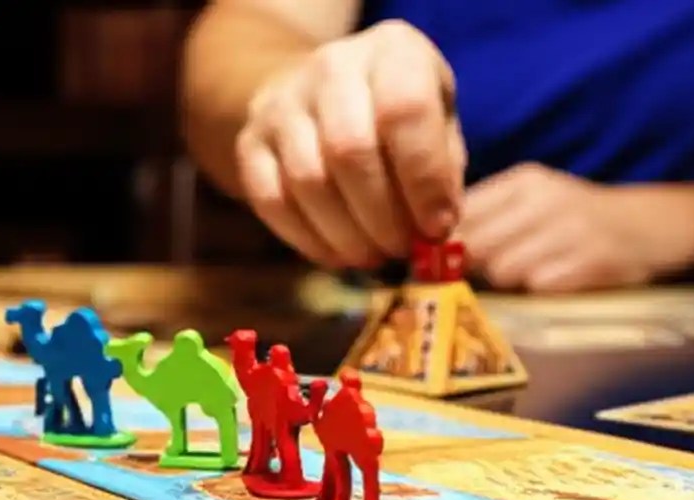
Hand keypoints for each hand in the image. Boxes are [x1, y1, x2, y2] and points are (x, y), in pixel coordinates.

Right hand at [237, 20, 464, 268]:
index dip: (424, 179)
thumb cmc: (396, 114)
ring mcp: (282, 102)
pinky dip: (309, 240)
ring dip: (347, 235)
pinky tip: (337, 254)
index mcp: (393, 51)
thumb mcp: (438, 123)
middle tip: (401, 248)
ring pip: (309, 180)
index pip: (404, 110)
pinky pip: (272, 201)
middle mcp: (333, 66)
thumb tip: (434, 232)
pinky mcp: (250, 140)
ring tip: (373, 255)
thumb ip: (443, 172)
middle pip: (349, 150)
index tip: (436, 227)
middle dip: (382, 217)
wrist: (321, 92)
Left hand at [461, 163, 693, 291]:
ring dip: (505, 283)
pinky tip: (554, 282)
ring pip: (502, 270)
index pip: (461, 214)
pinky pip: (538, 286)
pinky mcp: (591, 261)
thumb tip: (430, 248)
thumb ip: (487, 217)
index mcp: (523, 182)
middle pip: (476, 245)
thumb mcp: (534, 202)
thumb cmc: (579, 220)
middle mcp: (545, 201)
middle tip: (484, 276)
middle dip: (472, 268)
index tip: (440, 262)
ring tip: (527, 276)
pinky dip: (537, 291)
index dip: (443, 244)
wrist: (652, 228)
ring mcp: (570, 231)